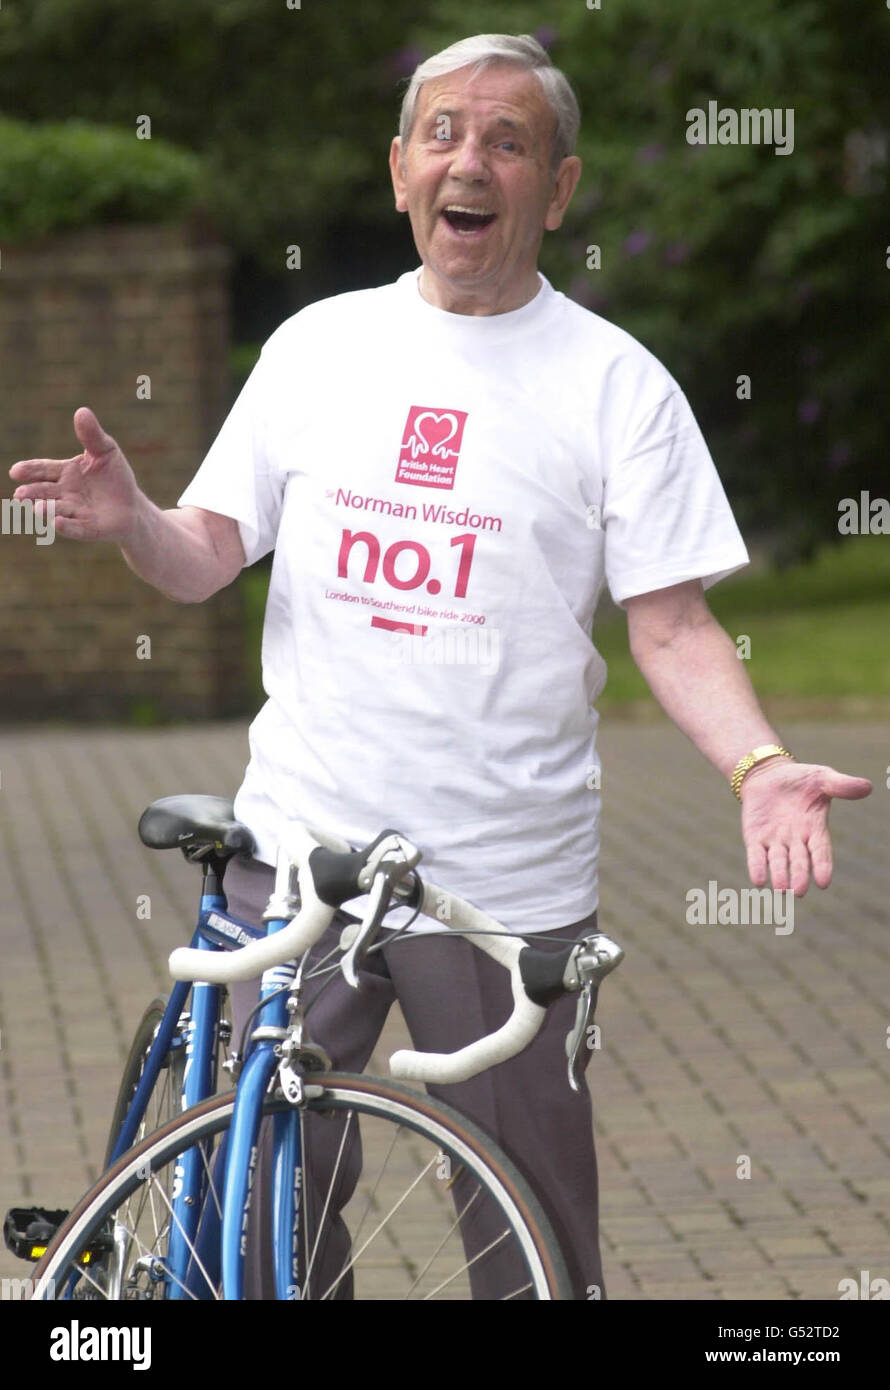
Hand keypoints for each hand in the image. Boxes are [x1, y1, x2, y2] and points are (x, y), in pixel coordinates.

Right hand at [9, 407, 139, 543]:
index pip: (43, 470)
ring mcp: (75, 512)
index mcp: (64, 473)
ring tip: (37, 509)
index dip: (29, 470)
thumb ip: (92, 435)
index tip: (15, 471)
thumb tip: (81, 411)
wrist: (133, 505)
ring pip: (56, 511)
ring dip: (46, 510)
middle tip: (20, 495)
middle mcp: (64, 494)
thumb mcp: (106, 451)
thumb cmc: (115, 476)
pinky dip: (66, 526)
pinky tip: (58, 523)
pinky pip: (75, 528)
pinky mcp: (88, 528)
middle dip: (32, 493)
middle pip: (44, 492)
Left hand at [740, 759, 871, 895]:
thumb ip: (841, 785)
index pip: (820, 850)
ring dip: (779, 875)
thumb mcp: (822, 778)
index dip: (822, 866)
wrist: (768, 773)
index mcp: (815, 829)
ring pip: (777, 861)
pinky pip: (756, 855)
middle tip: (799, 891)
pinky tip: (758, 881)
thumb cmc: (800, 779)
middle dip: (799, 875)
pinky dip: (757, 867)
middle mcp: (795, 839)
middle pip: (798, 860)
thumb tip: (868, 786)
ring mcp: (774, 840)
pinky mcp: (754, 837)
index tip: (823, 882)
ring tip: (781, 890)